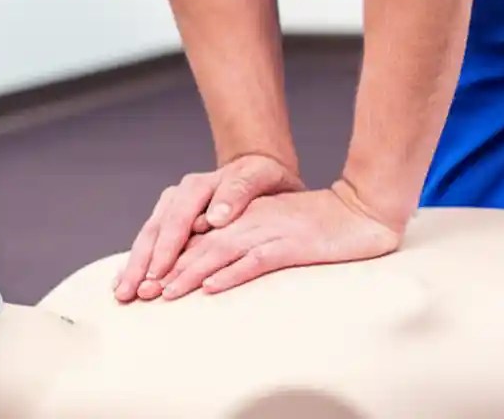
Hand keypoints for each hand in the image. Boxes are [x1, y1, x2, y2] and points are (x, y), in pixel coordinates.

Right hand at [114, 154, 303, 301]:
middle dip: (142, 262)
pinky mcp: (170, 222)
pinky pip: (150, 243)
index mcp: (198, 185)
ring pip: (148, 237)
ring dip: (135, 266)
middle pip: (156, 229)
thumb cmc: (262, 180)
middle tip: (132, 291)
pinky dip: (138, 263)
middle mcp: (179, 196)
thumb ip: (238, 192)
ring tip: (123, 293)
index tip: (159, 273)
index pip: (178, 218)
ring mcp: (172, 208)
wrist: (259, 175)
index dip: (167, 247)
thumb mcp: (259, 177)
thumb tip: (214, 218)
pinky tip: (124, 282)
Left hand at [152, 181, 403, 300]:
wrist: (361, 212)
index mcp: (244, 212)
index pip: (197, 235)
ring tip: (167, 292)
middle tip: (141, 292)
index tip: (141, 280)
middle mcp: (251, 218)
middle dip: (168, 267)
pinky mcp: (292, 244)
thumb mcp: (274, 226)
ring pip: (221, 249)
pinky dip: (233, 273)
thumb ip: (244, 239)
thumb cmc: (318, 223)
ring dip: (190, 272)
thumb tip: (208, 264)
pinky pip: (257, 259)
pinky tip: (212, 287)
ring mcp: (271, 229)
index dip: (166, 257)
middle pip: (200, 242)